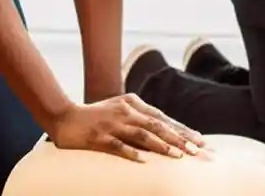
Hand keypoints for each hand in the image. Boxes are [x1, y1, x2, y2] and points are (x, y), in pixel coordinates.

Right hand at [48, 94, 204, 161]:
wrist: (65, 117)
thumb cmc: (96, 116)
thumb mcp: (120, 110)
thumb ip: (141, 117)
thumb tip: (168, 131)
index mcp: (131, 103)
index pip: (162, 117)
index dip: (181, 129)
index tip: (200, 140)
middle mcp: (124, 111)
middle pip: (156, 125)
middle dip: (178, 138)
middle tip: (196, 150)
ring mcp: (111, 124)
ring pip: (141, 135)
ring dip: (160, 145)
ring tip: (177, 156)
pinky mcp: (98, 136)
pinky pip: (117, 145)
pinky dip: (131, 153)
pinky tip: (144, 161)